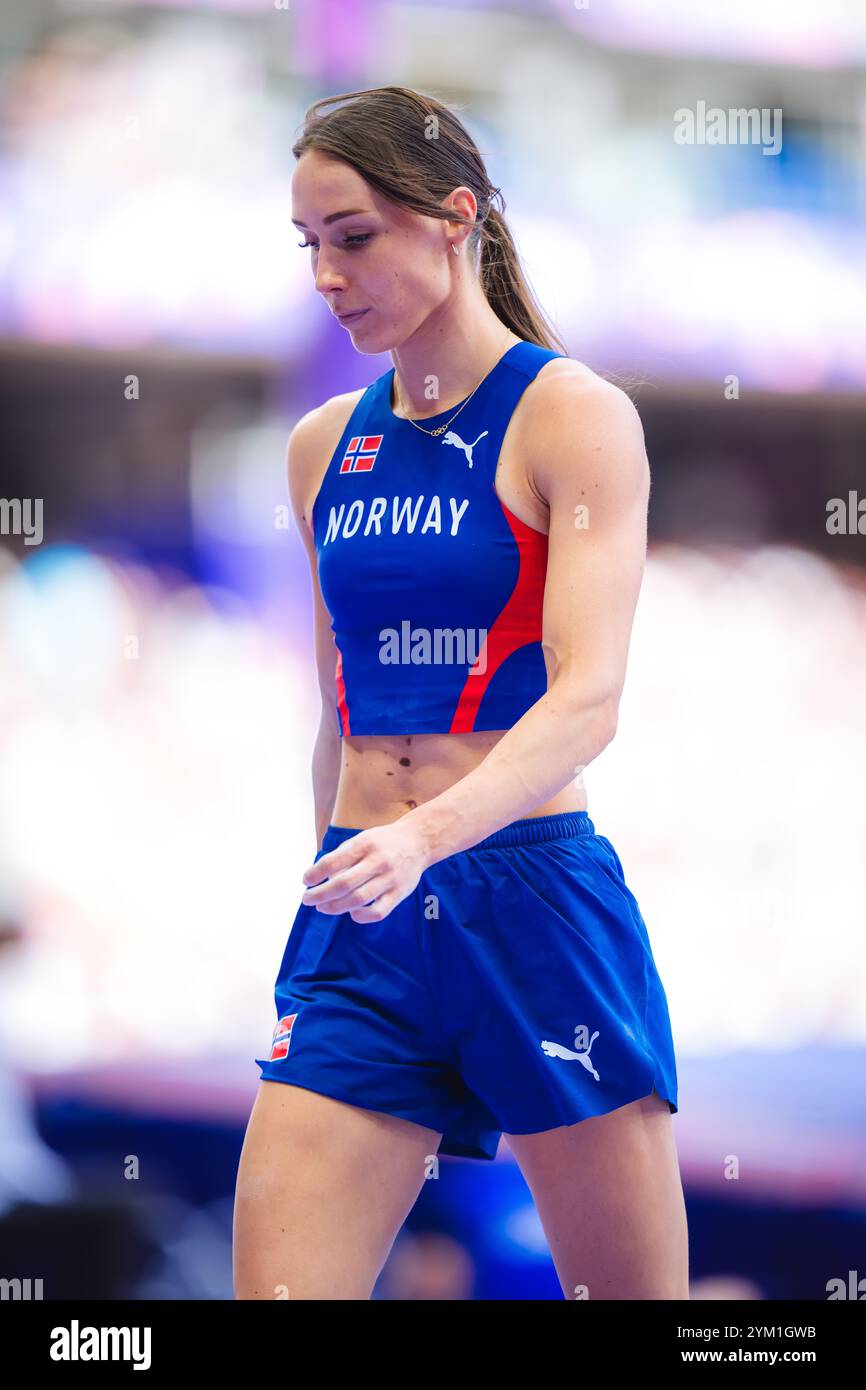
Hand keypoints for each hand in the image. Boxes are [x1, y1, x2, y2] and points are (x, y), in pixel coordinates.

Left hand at [301, 818, 430, 922]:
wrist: (419, 841)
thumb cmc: (383, 842)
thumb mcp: (362, 839)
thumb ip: (343, 857)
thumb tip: (319, 878)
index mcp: (364, 844)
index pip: (332, 862)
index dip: (315, 874)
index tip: (306, 880)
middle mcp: (378, 861)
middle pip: (342, 884)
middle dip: (320, 894)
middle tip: (307, 899)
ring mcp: (390, 878)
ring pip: (358, 900)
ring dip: (335, 907)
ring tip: (323, 908)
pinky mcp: (400, 893)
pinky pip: (378, 912)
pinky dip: (361, 916)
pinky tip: (351, 913)